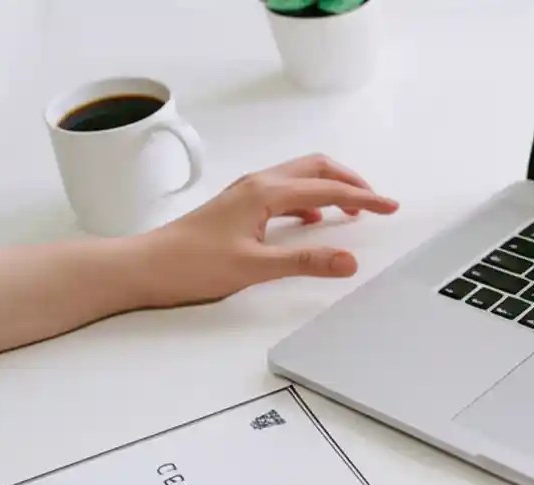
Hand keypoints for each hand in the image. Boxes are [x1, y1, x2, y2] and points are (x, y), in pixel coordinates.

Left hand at [136, 154, 398, 306]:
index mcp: (264, 192)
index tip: (389, 206)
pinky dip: (309, 199)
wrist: (144, 267)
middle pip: (316, 168)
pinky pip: (284, 192)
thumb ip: (305, 261)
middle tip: (376, 201)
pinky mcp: (239, 207)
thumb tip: (347, 260)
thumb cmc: (190, 264)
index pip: (328, 187)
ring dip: (331, 187)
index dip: (364, 197)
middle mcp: (257, 185)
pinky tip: (312, 219)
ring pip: (300, 178)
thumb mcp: (254, 267)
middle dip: (351, 181)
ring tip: (352, 208)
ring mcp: (246, 193)